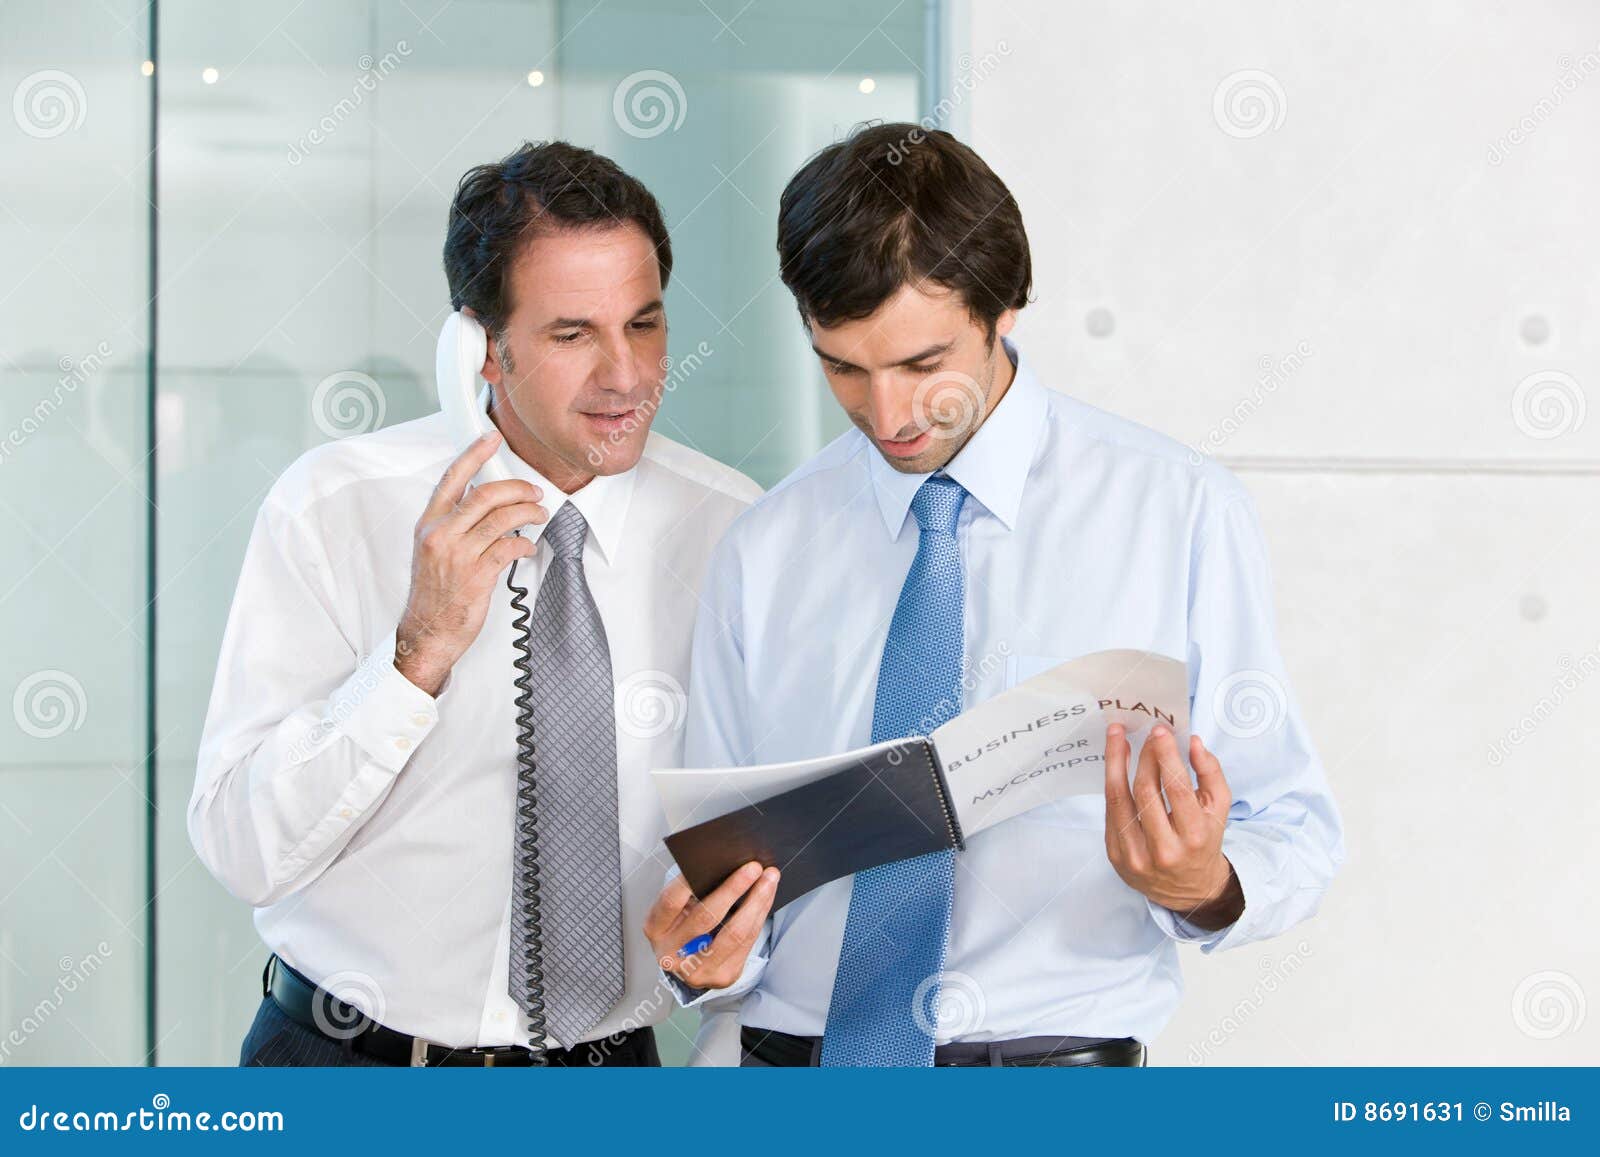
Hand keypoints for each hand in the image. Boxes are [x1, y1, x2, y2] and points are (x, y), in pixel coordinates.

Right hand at [395, 432, 547, 694]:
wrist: (427, 632)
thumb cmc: (434, 592)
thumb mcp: (433, 549)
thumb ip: (453, 523)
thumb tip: (483, 499)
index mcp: (429, 524)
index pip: (452, 478)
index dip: (474, 454)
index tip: (492, 438)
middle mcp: (440, 534)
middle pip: (485, 494)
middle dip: (518, 488)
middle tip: (535, 491)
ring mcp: (457, 555)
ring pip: (502, 518)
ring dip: (529, 513)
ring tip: (540, 514)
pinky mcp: (476, 576)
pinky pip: (509, 547)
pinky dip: (525, 543)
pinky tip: (528, 546)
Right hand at [645, 862, 778, 990]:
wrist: (691, 963)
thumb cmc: (685, 926)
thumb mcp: (678, 909)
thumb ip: (691, 892)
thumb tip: (724, 865)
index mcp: (656, 929)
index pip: (671, 901)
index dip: (689, 881)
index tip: (713, 860)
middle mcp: (672, 954)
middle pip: (706, 917)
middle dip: (733, 888)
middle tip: (752, 867)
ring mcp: (697, 970)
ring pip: (733, 933)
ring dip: (756, 902)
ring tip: (769, 879)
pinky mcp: (723, 976)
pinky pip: (747, 942)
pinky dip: (760, 916)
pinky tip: (766, 899)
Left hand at [1103, 723, 1242, 929]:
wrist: (1188, 889)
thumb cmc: (1204, 841)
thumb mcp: (1219, 811)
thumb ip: (1211, 774)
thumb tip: (1192, 742)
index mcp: (1194, 837)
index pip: (1176, 789)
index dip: (1165, 756)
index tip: (1159, 731)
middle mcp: (1163, 850)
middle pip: (1145, 791)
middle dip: (1144, 756)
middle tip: (1143, 733)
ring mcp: (1135, 856)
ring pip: (1119, 799)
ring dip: (1115, 762)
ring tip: (1117, 736)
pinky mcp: (1116, 856)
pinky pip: (1111, 812)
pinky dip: (1112, 784)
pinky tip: (1115, 765)